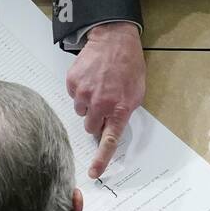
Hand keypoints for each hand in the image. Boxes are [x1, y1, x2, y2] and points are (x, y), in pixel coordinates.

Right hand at [66, 22, 144, 178]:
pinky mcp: (72, 82)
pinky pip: (74, 96)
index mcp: (119, 109)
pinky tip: (91, 78)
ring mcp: (84, 93)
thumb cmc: (129, 65)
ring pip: (81, 112)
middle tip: (104, 104)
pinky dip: (81, 91)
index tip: (94, 172)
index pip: (109, 140)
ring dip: (89, 104)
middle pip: (91, 127)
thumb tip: (113, 127)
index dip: (101, 158)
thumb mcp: (137, 92)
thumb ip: (125, 112)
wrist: (114, 39)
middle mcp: (100, 104)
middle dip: (97, 120)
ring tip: (99, 86)